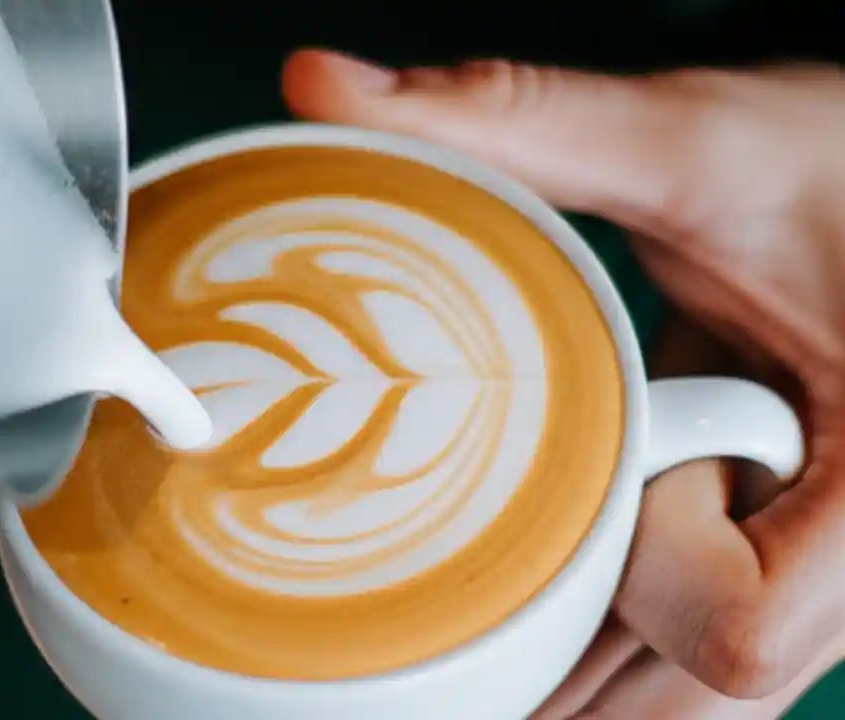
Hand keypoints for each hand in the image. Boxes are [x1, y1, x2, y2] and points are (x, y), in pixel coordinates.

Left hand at [283, 51, 844, 715]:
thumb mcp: (698, 141)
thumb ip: (523, 120)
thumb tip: (323, 88)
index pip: (744, 635)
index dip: (649, 570)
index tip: (613, 468)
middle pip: (698, 700)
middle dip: (571, 661)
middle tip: (451, 617)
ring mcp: (825, 573)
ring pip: (689, 696)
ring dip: (576, 672)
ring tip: (461, 633)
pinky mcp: (785, 556)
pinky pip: (692, 650)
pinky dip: (608, 647)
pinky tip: (531, 619)